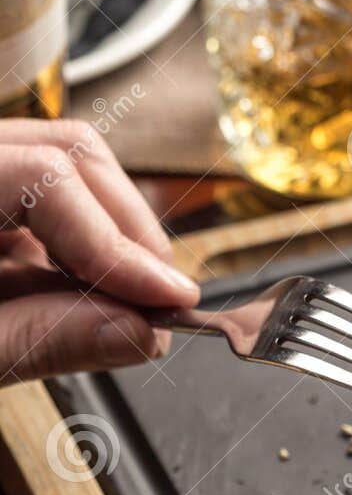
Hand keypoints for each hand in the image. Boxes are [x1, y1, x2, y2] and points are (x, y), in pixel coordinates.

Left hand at [0, 119, 199, 382]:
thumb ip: (43, 339)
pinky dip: (86, 246)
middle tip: (165, 303)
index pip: (49, 178)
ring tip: (136, 302)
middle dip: (132, 231)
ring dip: (116, 236)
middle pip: (72, 155)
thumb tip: (138, 332)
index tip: (165, 302)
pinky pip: (51, 200)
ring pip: (70, 169)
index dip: (117, 243)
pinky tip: (97, 292)